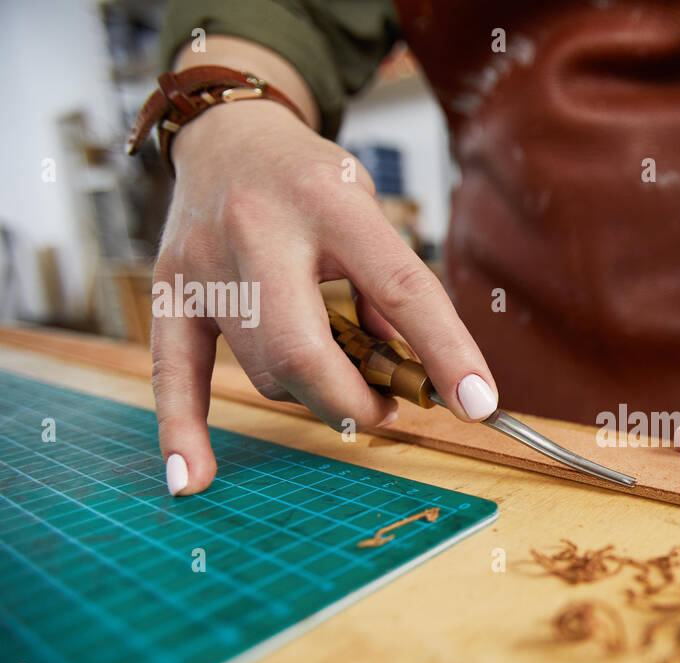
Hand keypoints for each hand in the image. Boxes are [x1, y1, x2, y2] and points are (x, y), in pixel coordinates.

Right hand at [151, 99, 496, 495]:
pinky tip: (190, 478)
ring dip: (310, 392)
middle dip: (354, 401)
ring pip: (262, 370)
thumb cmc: (314, 186)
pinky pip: (172, 372)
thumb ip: (393, 291)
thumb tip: (425, 379)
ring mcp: (205, 261)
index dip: (445, 351)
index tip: (478, 405)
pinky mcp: (169, 289)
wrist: (230, 135)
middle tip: (386, 406)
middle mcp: (259, 228)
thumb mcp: (370, 212)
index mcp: (331, 203)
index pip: (401, 288)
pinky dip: (184, 429)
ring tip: (335, 369)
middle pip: (305, 351)